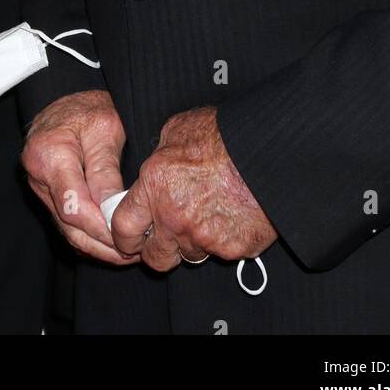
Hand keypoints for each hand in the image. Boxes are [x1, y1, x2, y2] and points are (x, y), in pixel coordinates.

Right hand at [22, 89, 135, 264]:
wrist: (68, 97)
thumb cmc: (88, 107)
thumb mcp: (104, 128)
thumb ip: (105, 170)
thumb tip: (113, 211)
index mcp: (48, 156)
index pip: (74, 206)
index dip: (101, 228)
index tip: (128, 239)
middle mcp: (38, 177)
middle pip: (69, 225)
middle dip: (101, 245)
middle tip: (133, 254)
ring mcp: (40, 187)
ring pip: (67, 229)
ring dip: (96, 245)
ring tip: (128, 253)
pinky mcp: (47, 193)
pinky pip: (67, 222)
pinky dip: (88, 235)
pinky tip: (111, 242)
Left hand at [111, 107, 277, 270]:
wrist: (267, 148)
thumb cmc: (222, 133)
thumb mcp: (176, 131)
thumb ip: (158, 158)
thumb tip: (153, 171)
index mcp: (154, 188)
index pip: (123, 229)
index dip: (123, 238)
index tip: (128, 238)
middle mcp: (175, 219)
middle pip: (155, 257)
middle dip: (159, 249)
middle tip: (169, 233)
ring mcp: (206, 238)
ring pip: (190, 255)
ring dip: (193, 241)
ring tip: (209, 212)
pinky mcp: (235, 248)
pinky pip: (222, 252)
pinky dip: (224, 239)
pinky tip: (231, 214)